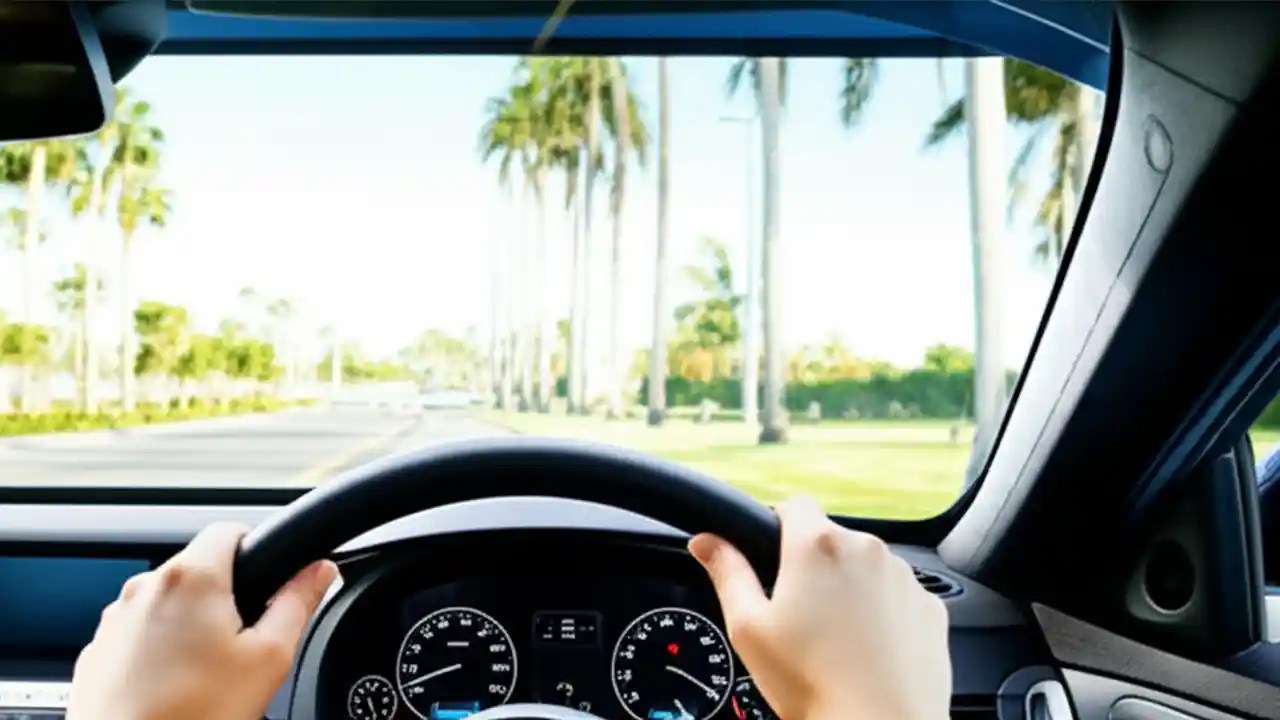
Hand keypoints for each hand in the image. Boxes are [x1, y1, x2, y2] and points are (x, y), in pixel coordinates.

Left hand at [68, 523, 337, 719]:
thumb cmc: (192, 714)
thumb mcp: (268, 658)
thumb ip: (298, 604)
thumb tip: (319, 572)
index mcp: (192, 578)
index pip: (231, 530)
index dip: (259, 551)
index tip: (270, 581)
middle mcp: (145, 587)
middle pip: (200, 569)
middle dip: (226, 596)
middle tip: (244, 644)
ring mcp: (115, 619)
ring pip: (169, 603)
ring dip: (191, 624)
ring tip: (206, 673)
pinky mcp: (99, 650)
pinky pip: (140, 633)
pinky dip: (160, 649)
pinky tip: (175, 686)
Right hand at [689, 497, 950, 719]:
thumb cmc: (812, 684)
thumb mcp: (749, 628)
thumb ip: (727, 572)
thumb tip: (708, 541)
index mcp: (817, 546)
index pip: (795, 505)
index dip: (778, 527)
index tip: (773, 557)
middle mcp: (867, 550)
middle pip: (831, 539)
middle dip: (813, 566)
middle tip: (798, 614)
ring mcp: (904, 577)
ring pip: (866, 567)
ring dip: (850, 587)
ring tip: (835, 638)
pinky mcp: (930, 607)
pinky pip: (897, 595)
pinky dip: (883, 612)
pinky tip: (867, 649)